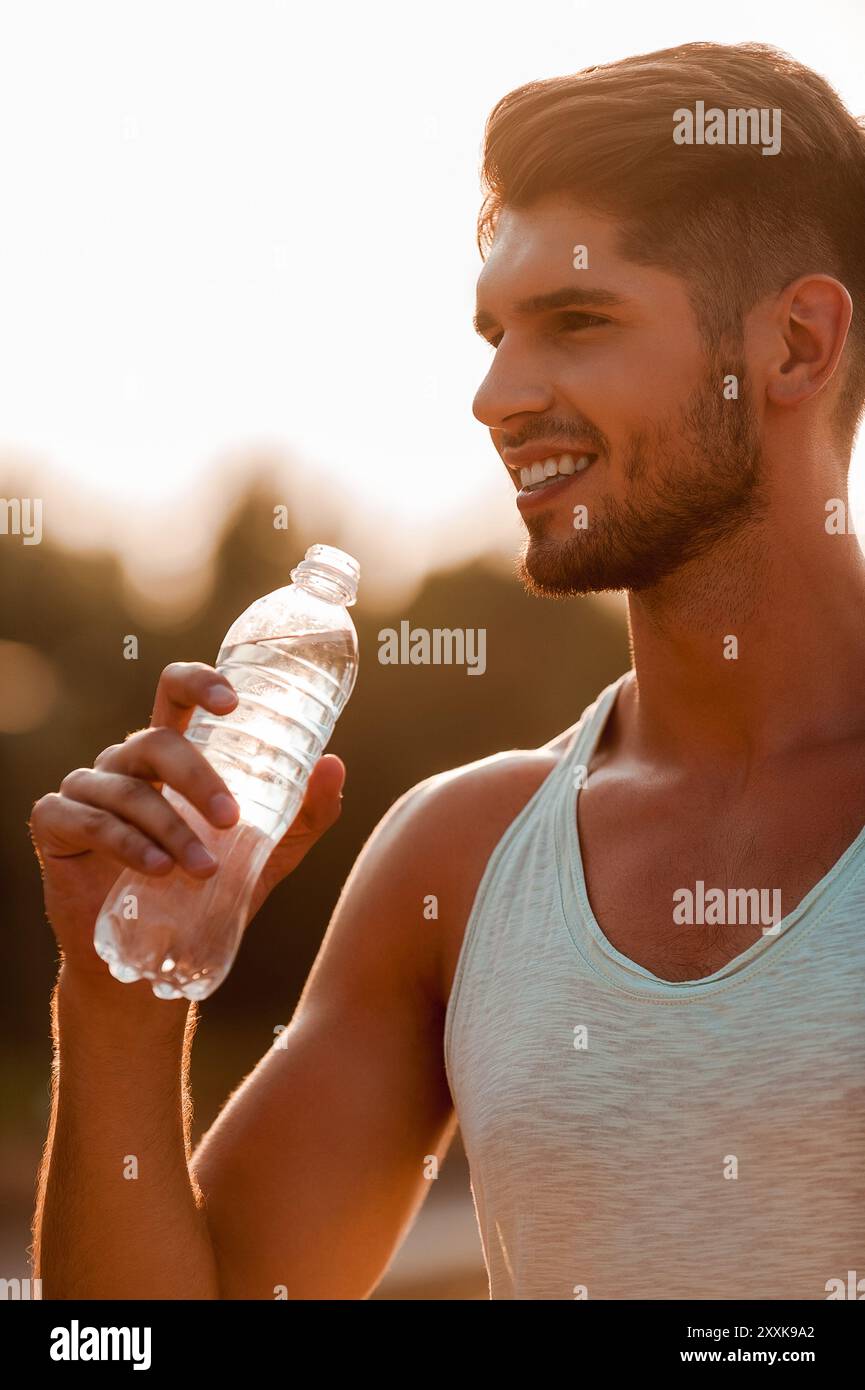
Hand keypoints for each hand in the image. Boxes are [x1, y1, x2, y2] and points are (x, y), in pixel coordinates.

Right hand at [30, 661, 345, 984]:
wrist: (151, 961)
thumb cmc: (209, 891)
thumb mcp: (269, 852)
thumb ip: (305, 812)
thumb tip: (334, 764)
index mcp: (172, 755)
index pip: (176, 693)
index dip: (198, 683)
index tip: (233, 702)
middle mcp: (127, 762)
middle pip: (156, 742)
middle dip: (197, 778)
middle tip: (232, 818)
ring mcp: (87, 789)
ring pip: (126, 789)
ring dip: (170, 827)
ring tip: (203, 868)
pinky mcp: (56, 825)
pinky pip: (88, 821)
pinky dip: (126, 844)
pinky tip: (158, 869)